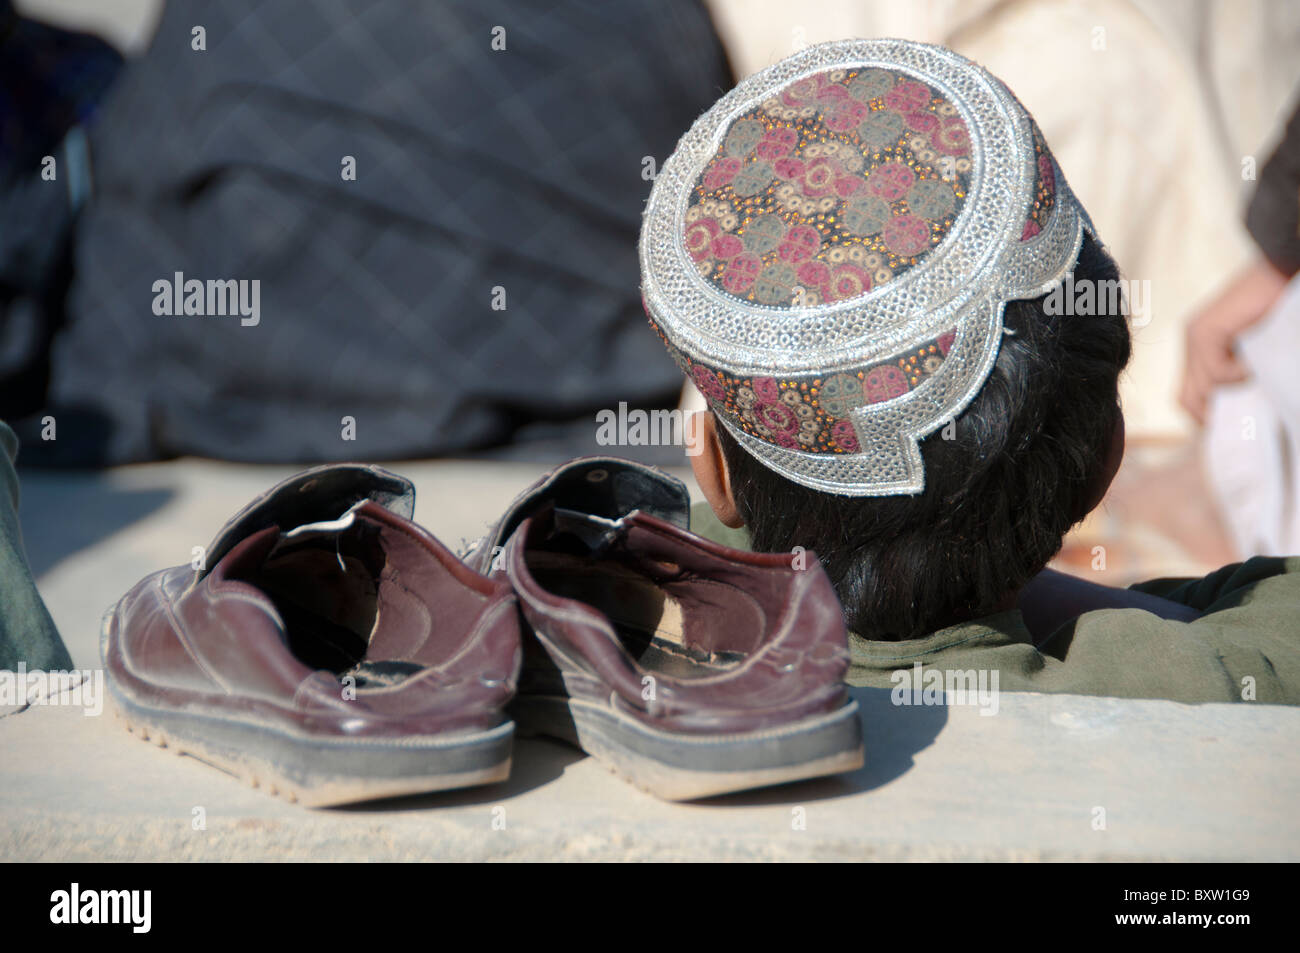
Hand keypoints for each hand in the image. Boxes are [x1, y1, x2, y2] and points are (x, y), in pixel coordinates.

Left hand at [1179, 257, 1288, 424]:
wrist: (1284, 266)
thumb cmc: (1281, 309)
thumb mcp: (1258, 350)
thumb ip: (1242, 372)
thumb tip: (1240, 411)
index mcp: (1201, 347)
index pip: (1188, 395)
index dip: (1206, 416)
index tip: (1233, 428)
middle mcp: (1192, 342)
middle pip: (1186, 399)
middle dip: (1211, 417)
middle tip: (1242, 422)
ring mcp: (1195, 335)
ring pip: (1202, 388)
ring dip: (1233, 392)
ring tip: (1257, 381)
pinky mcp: (1206, 330)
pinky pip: (1217, 371)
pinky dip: (1239, 374)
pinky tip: (1257, 362)